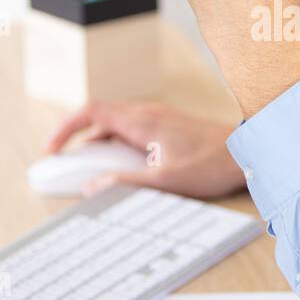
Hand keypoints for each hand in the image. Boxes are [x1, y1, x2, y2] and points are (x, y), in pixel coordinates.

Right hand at [44, 100, 245, 198]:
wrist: (247, 152)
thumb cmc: (212, 164)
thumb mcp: (165, 180)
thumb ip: (126, 183)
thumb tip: (91, 187)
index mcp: (141, 120)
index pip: (90, 111)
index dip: (65, 128)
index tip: (52, 151)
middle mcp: (146, 113)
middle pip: (98, 119)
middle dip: (76, 141)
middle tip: (65, 168)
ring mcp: (156, 118)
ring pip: (114, 126)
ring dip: (98, 147)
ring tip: (89, 174)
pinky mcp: (166, 127)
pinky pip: (130, 132)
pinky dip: (116, 148)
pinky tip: (119, 171)